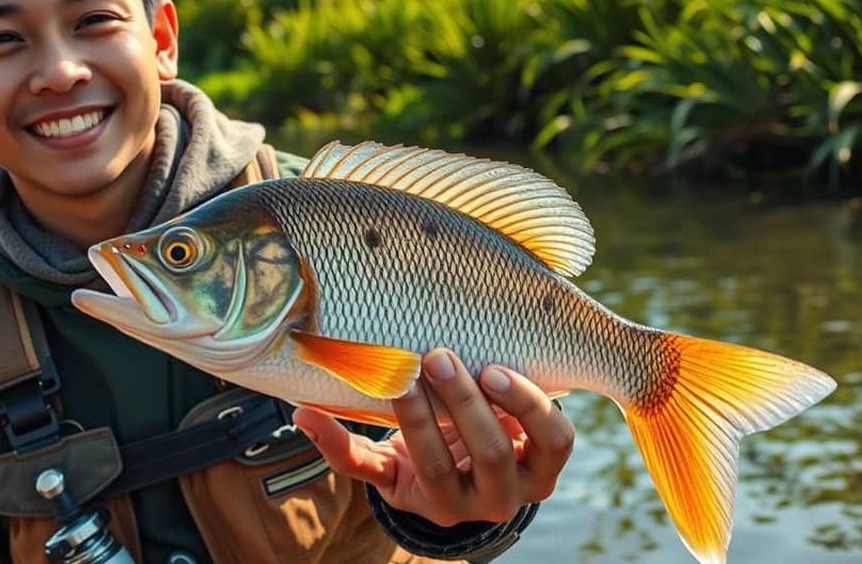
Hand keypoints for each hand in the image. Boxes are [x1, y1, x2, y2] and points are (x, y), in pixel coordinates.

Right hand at [291, 348, 573, 526]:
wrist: (471, 472)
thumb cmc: (419, 459)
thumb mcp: (384, 465)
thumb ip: (343, 447)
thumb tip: (302, 413)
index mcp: (442, 504)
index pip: (432, 465)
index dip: (416, 423)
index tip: (398, 381)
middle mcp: (491, 501)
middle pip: (486, 453)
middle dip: (461, 401)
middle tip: (436, 356)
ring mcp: (530, 482)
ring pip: (535, 446)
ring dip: (513, 402)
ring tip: (484, 366)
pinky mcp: (552, 458)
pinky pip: (559, 434)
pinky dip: (539, 403)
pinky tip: (507, 370)